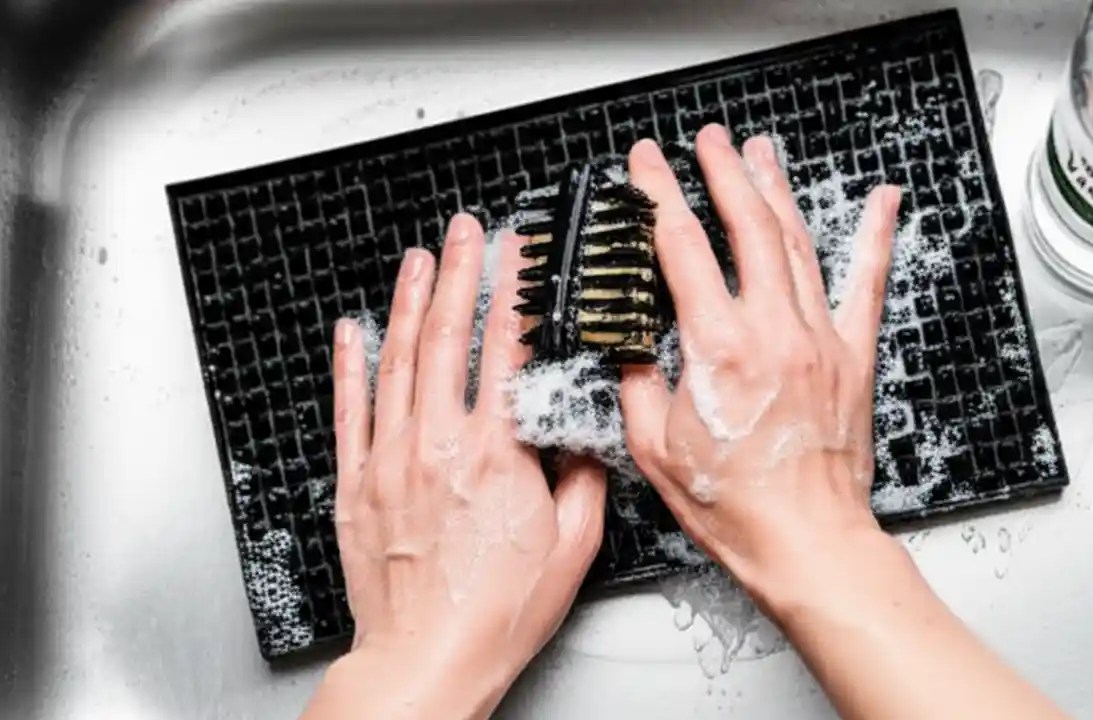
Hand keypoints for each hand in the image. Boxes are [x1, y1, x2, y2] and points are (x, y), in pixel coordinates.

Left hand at [303, 216, 606, 719]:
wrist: (426, 660)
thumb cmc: (497, 613)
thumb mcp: (573, 546)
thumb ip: (582, 478)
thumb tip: (583, 433)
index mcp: (496, 455)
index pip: (507, 350)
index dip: (514, 291)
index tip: (519, 254)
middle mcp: (438, 445)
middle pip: (448, 337)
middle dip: (459, 273)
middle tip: (466, 230)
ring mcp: (389, 459)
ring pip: (397, 361)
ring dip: (409, 302)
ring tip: (419, 259)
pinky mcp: (356, 483)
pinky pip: (350, 409)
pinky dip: (350, 364)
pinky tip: (353, 330)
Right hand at [619, 125, 900, 613]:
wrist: (808, 542)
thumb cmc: (736, 508)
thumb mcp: (654, 446)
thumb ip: (637, 381)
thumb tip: (629, 344)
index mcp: (717, 349)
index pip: (682, 247)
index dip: (659, 195)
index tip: (647, 165)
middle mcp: (772, 331)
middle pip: (747, 227)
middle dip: (723, 172)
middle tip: (708, 141)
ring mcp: (819, 339)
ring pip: (798, 243)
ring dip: (775, 190)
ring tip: (759, 152)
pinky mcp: (852, 357)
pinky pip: (866, 284)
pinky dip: (875, 237)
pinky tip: (883, 201)